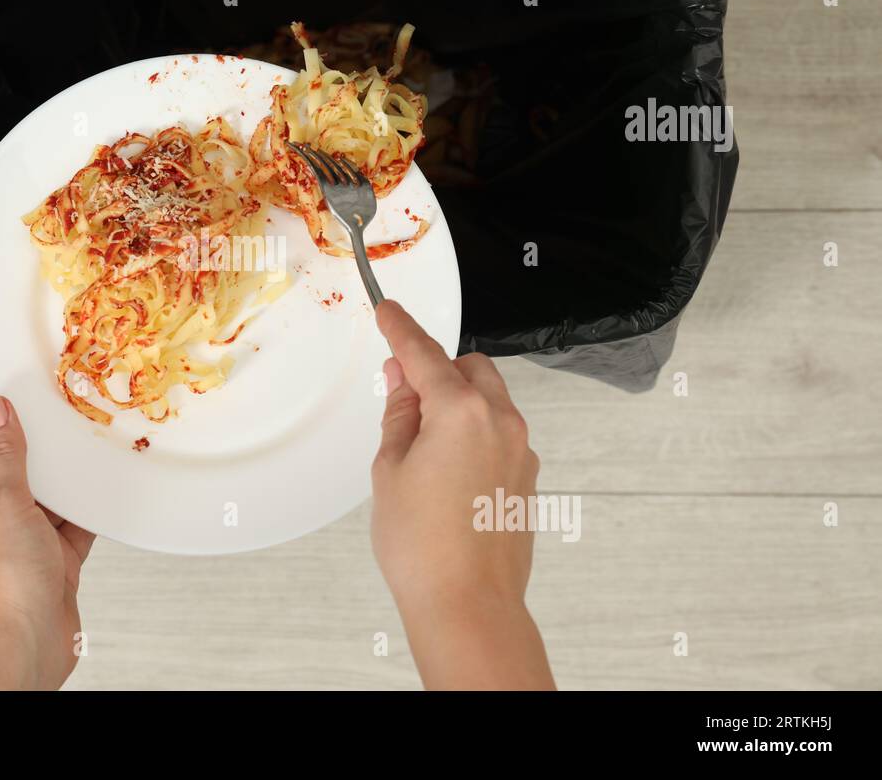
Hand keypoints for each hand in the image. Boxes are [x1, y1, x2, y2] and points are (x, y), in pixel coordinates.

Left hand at [0, 396, 93, 689]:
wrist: (24, 646)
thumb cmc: (0, 586)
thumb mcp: (4, 503)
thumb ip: (4, 455)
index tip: (11, 382)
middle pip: (11, 458)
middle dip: (34, 435)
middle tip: (59, 406)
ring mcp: (22, 534)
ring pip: (46, 488)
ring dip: (64, 470)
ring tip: (85, 441)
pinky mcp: (53, 556)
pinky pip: (73, 519)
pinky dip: (87, 505)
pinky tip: (103, 487)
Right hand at [371, 300, 554, 689]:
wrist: (468, 605)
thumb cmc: (423, 546)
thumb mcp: (390, 469)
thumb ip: (399, 414)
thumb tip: (401, 381)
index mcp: (461, 410)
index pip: (424, 352)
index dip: (400, 328)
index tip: (388, 308)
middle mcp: (501, 421)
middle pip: (468, 368)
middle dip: (436, 369)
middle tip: (398, 391)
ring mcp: (521, 450)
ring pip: (488, 400)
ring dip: (456, 402)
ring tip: (418, 442)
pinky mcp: (526, 478)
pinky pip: (498, 433)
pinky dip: (472, 432)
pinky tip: (444, 469)